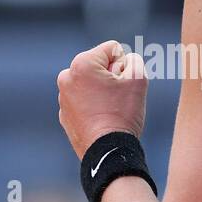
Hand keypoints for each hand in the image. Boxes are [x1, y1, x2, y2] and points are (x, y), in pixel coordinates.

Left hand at [57, 40, 147, 157]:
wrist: (108, 151)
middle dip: (112, 77)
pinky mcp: (65, 115)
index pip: (112, 50)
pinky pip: (85, 102)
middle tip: (118, 98)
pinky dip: (94, 106)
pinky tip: (102, 119)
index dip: (125, 65)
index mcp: (82, 64)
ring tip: (111, 110)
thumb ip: (134, 60)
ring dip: (103, 92)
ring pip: (92, 85)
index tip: (124, 84)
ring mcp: (63, 98)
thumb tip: (123, 62)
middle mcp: (67, 77)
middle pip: (99, 66)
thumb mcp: (138, 79)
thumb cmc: (123, 114)